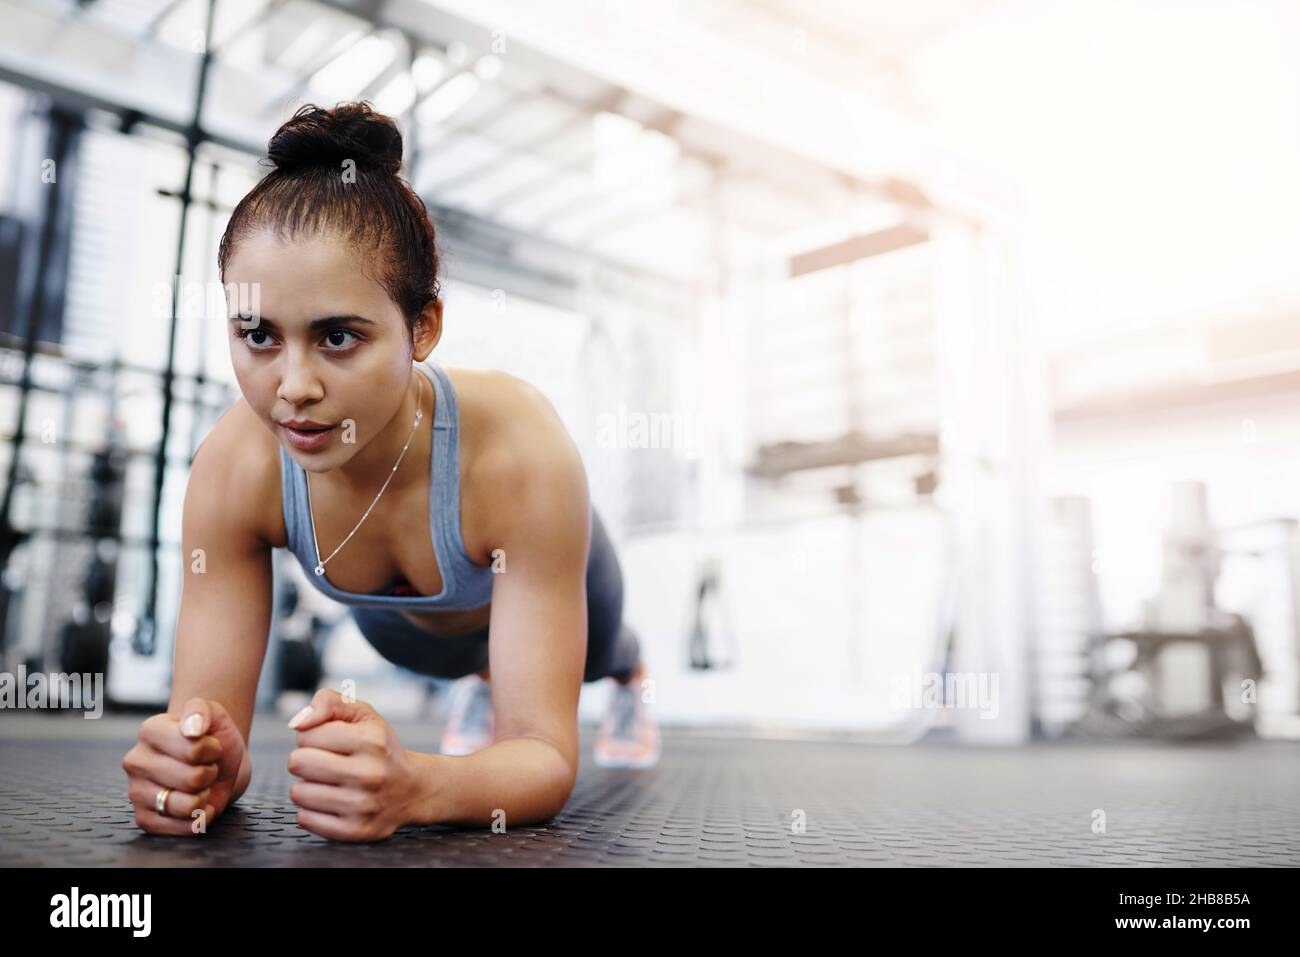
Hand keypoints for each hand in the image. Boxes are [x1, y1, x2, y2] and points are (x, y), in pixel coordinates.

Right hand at [123, 697, 247, 834]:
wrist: (217, 760)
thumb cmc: (212, 736)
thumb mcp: (213, 712)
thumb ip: (201, 710)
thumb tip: (192, 729)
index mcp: (149, 731)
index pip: (193, 749)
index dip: (213, 749)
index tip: (211, 744)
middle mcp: (136, 761)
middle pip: (192, 779)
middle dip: (210, 773)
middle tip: (206, 766)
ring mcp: (137, 792)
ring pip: (186, 805)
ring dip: (205, 796)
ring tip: (200, 785)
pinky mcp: (145, 818)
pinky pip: (182, 827)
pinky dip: (201, 817)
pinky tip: (199, 804)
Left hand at [286, 688, 424, 841]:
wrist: (413, 789)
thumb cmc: (380, 747)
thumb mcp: (362, 714)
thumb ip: (328, 702)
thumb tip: (298, 722)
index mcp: (371, 740)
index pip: (305, 735)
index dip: (312, 736)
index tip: (330, 743)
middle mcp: (369, 773)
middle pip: (297, 763)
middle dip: (305, 760)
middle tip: (326, 763)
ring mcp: (363, 805)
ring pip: (298, 793)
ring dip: (308, 786)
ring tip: (330, 783)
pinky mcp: (355, 831)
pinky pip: (305, 819)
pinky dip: (311, 810)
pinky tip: (331, 802)